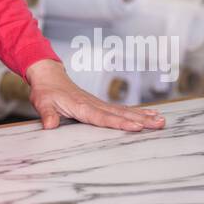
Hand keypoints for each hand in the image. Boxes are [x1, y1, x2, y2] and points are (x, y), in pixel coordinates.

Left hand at [23, 59, 165, 132]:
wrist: (48, 76)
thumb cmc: (46, 91)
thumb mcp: (42, 103)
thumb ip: (47, 114)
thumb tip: (49, 125)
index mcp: (81, 106)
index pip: (103, 117)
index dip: (119, 122)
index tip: (136, 126)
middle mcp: (94, 104)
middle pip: (121, 114)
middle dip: (141, 119)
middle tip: (160, 124)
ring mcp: (99, 103)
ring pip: (124, 111)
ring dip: (144, 116)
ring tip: (162, 121)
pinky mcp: (100, 104)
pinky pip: (121, 109)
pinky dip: (136, 112)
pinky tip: (150, 115)